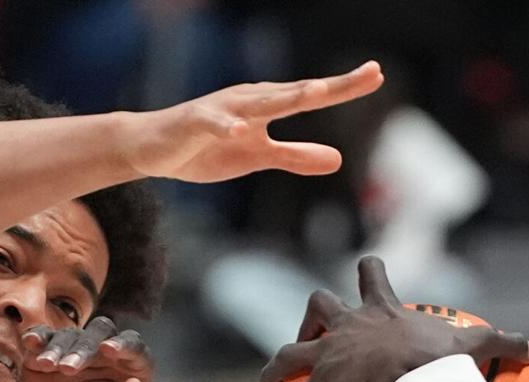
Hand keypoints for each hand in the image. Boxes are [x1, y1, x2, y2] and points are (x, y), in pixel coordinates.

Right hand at [10, 317, 152, 381]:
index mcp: (131, 377)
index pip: (136, 351)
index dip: (126, 346)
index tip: (109, 350)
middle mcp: (105, 362)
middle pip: (102, 334)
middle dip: (87, 346)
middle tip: (69, 368)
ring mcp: (73, 358)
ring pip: (70, 335)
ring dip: (60, 347)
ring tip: (49, 366)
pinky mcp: (43, 361)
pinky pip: (41, 340)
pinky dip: (37, 338)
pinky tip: (32, 344)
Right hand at [122, 61, 383, 182]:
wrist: (151, 147)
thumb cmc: (206, 149)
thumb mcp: (257, 157)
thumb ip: (295, 157)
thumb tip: (337, 159)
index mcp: (266, 107)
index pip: (311, 96)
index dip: (344, 88)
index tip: (377, 75)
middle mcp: (249, 101)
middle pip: (297, 92)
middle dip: (332, 85)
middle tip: (368, 74)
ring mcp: (222, 110)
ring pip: (259, 103)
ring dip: (287, 97)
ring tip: (316, 92)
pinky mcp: (194, 123)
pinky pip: (212, 124)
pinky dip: (224, 125)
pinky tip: (239, 129)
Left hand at [253, 256, 528, 381]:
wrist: (416, 377)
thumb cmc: (443, 361)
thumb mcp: (474, 347)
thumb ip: (501, 345)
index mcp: (382, 312)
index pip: (371, 275)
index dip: (369, 269)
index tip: (367, 264)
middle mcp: (348, 326)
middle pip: (319, 304)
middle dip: (313, 315)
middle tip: (310, 332)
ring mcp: (329, 354)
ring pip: (288, 352)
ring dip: (274, 368)